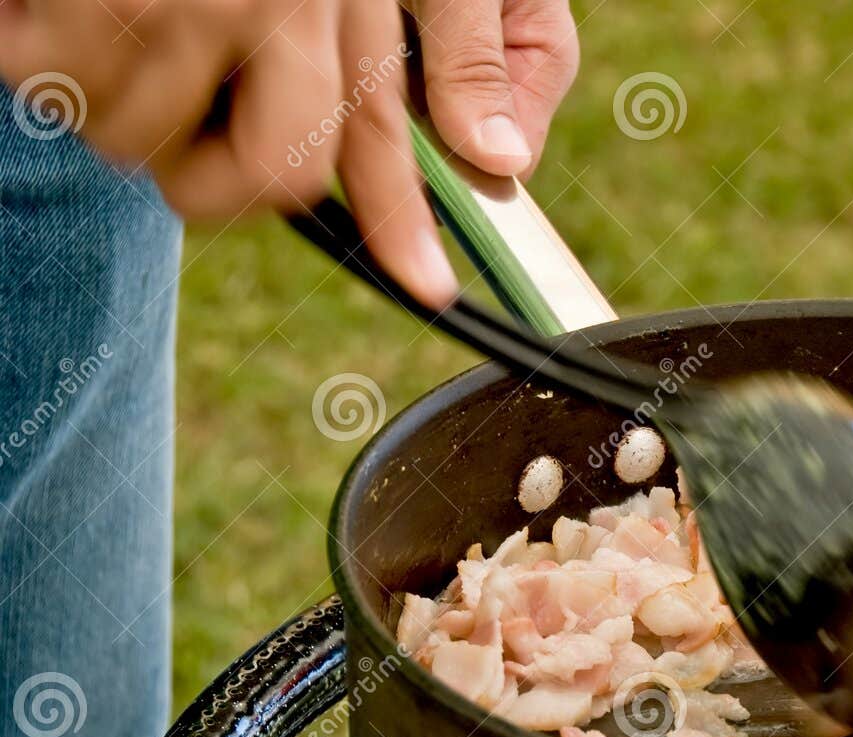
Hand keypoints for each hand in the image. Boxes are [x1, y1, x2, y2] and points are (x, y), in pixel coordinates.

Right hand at [0, 0, 578, 306]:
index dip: (404, 218)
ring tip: (100, 38)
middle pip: (276, 172)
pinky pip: (62, 84)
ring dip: (115, 115)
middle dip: (219, 185)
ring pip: (153, 142)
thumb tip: (498, 150)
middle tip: (178, 143)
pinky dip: (37, 62)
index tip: (430, 286)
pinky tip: (42, 18)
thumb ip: (431, 48)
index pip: (383, 130)